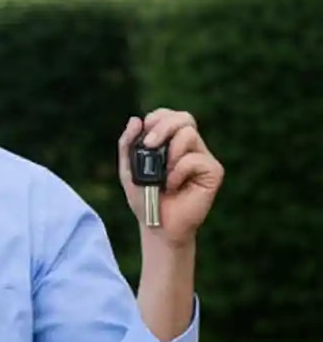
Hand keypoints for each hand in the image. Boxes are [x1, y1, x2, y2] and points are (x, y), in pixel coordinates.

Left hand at [117, 109, 224, 246]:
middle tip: (150, 144)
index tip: (145, 133)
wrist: (157, 226)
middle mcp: (189, 147)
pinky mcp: (213, 172)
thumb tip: (135, 120)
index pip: (170, 115)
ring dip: (170, 153)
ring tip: (162, 175)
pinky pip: (194, 159)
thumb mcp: (128, 169)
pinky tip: (172, 186)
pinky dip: (177, 172)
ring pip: (189, 134)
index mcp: (171, 142)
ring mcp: (203, 157)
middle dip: (163, 127)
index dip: (158, 118)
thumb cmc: (145, 198)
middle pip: (184, 118)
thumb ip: (128, 144)